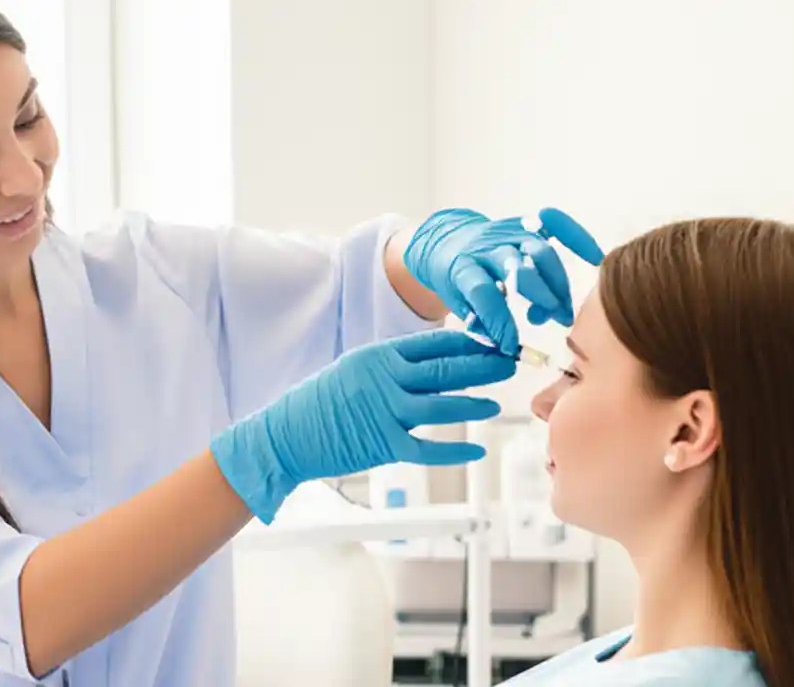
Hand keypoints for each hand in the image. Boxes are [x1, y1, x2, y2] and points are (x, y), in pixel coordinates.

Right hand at [210, 331, 515, 522]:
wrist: (285, 435)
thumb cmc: (317, 403)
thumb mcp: (352, 371)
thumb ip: (388, 368)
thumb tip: (428, 367)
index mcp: (378, 355)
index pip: (434, 343)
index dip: (468, 342)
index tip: (492, 342)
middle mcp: (385, 378)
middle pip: (447, 368)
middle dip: (483, 366)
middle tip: (509, 364)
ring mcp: (385, 411)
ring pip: (444, 405)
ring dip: (474, 404)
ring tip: (495, 404)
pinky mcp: (383, 444)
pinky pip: (428, 448)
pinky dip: (455, 451)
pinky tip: (476, 451)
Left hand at [403, 207, 603, 354]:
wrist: (447, 243)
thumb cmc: (456, 281)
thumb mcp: (457, 304)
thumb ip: (480, 322)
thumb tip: (505, 345)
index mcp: (464, 269)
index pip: (483, 293)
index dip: (500, 320)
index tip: (512, 344)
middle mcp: (487, 248)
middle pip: (520, 268)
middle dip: (543, 297)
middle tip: (560, 320)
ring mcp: (508, 233)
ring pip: (541, 251)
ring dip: (558, 282)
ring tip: (562, 309)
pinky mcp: (526, 223)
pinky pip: (555, 223)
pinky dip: (577, 237)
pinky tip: (593, 258)